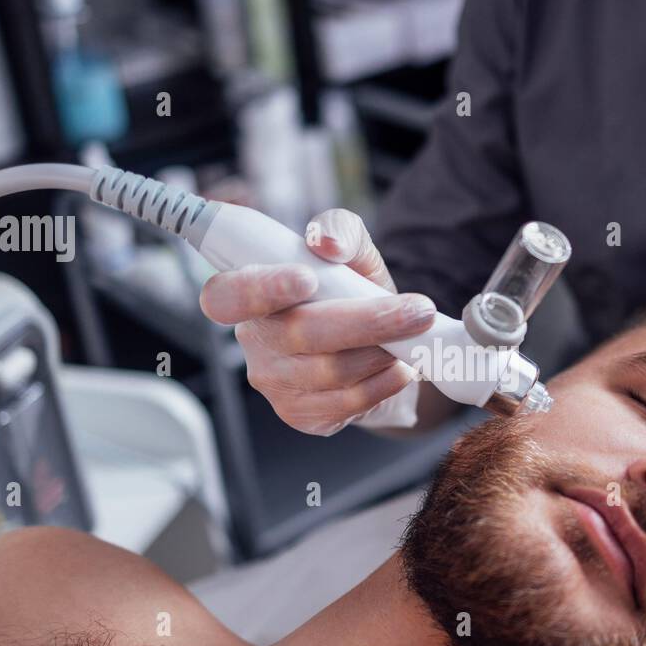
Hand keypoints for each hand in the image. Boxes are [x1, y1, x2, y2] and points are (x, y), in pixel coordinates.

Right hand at [199, 209, 434, 435]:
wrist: (375, 348)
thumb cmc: (351, 294)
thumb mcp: (351, 254)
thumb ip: (339, 231)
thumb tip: (326, 242)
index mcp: (249, 292)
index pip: (226, 295)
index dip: (261, 288)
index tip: (308, 278)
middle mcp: (254, 340)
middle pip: (301, 333)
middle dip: (367, 320)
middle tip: (418, 310)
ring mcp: (274, 382)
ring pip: (332, 370)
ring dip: (383, 351)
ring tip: (411, 335)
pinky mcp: (301, 414)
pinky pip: (347, 402)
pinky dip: (385, 381)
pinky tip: (400, 365)